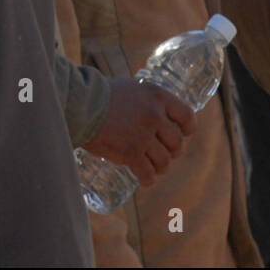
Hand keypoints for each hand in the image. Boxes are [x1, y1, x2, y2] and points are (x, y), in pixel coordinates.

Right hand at [82, 78, 196, 186]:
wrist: (81, 104)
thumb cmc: (102, 94)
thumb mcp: (132, 89)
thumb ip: (145, 101)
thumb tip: (151, 112)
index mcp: (158, 96)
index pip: (187, 116)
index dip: (188, 128)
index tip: (184, 134)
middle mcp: (155, 115)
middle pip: (177, 142)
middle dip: (173, 151)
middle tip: (165, 154)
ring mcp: (143, 135)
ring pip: (164, 160)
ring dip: (161, 167)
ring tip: (155, 168)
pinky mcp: (130, 152)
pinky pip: (147, 173)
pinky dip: (148, 179)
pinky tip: (145, 180)